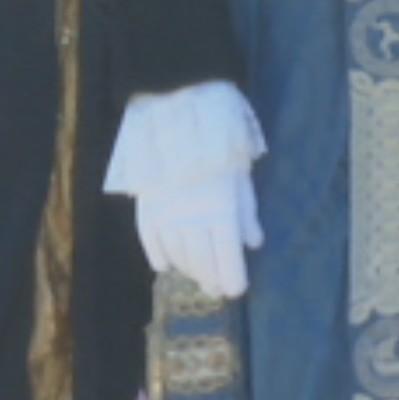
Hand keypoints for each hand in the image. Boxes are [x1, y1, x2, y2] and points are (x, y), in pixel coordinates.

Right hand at [108, 83, 269, 300]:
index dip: (232, 277)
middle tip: (216, 289)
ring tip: (197, 276)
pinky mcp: (144, 202)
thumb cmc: (219, 138)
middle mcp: (191, 216)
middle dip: (211, 277)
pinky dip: (157, 254)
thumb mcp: (242, 171)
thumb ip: (247, 210)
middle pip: (201, 259)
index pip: (227, 255)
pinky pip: (148, 237)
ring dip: (187, 268)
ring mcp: (165, 211)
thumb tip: (254, 243)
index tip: (236, 290)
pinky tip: (165, 265)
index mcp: (221, 208)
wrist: (176, 110)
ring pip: (176, 252)